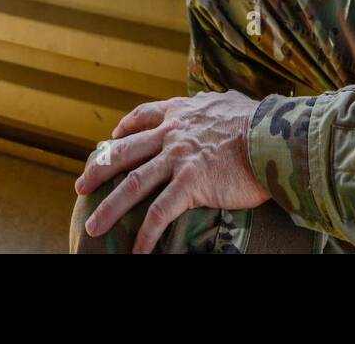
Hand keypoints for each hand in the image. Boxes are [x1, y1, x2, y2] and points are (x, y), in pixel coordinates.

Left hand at [75, 91, 269, 253]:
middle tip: (81, 185)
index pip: (142, 117)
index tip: (111, 137)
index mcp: (181, 112)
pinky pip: (159, 214)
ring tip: (93, 227)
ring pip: (132, 185)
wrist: (273, 135)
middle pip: (124, 152)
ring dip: (109, 209)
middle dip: (98, 170)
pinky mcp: (190, 184)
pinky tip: (137, 253)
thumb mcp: (229, 103)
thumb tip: (221, 100)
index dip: (123, 129)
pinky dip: (145, 236)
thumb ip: (216, 104)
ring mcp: (178, 159)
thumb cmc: (260, 121)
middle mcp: (172, 134)